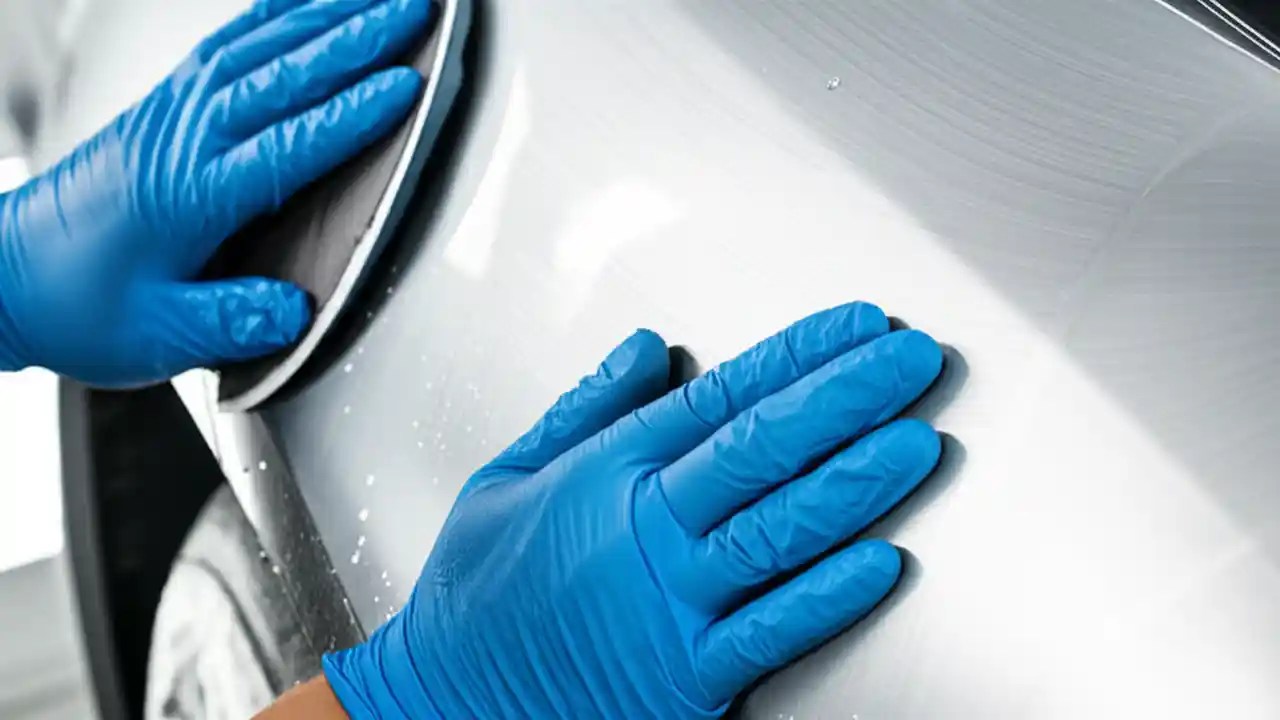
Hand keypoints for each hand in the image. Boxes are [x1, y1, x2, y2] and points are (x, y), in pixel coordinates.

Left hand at [0, 0, 433, 385]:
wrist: (3, 276)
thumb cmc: (78, 304)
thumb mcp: (154, 334)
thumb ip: (227, 320)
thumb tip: (292, 309)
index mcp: (189, 194)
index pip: (285, 145)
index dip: (349, 116)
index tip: (402, 88)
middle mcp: (183, 138)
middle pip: (282, 76)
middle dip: (355, 38)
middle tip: (414, 10)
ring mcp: (173, 111)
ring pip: (260, 46)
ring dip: (326, 15)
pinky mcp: (167, 104)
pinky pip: (230, 43)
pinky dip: (277, 15)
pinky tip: (309, 3)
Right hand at [324, 303, 945, 717]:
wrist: (444, 702)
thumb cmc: (475, 594)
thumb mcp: (508, 475)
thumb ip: (585, 407)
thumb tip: (647, 345)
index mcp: (608, 472)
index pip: (722, 395)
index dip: (798, 356)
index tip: (855, 325)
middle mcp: (644, 529)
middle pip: (762, 449)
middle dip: (847, 397)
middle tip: (911, 359)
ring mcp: (669, 604)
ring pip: (777, 531)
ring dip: (854, 483)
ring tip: (918, 442)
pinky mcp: (685, 677)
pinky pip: (768, 631)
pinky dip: (826, 596)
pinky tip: (880, 563)